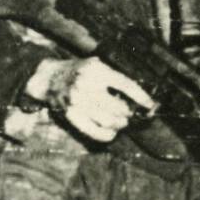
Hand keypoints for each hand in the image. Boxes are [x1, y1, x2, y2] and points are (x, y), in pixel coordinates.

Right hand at [25, 57, 156, 142]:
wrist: (48, 78)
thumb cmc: (77, 71)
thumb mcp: (96, 64)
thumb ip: (113, 76)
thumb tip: (136, 95)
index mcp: (97, 71)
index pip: (125, 85)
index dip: (141, 96)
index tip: (150, 104)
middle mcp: (88, 86)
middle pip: (118, 107)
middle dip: (128, 113)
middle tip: (129, 113)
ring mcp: (79, 102)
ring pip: (109, 121)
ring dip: (119, 124)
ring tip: (121, 121)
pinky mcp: (71, 115)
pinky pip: (94, 132)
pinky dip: (107, 135)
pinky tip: (112, 132)